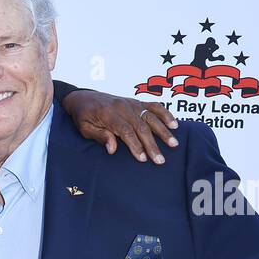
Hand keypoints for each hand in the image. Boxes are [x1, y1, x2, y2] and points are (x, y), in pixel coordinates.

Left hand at [62, 90, 177, 164]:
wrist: (83, 97)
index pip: (126, 131)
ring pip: (151, 117)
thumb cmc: (83, 115)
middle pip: (141, 127)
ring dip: (164, 131)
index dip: (135, 145)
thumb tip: (112, 149)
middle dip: (152, 144)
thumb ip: (99, 136)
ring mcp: (132, 103)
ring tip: (174, 144)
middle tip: (160, 160)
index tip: (143, 159)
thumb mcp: (84, 128)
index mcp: (109, 114)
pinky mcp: (137, 102)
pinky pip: (154, 106)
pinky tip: (174, 125)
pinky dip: (165, 114)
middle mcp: (123, 107)